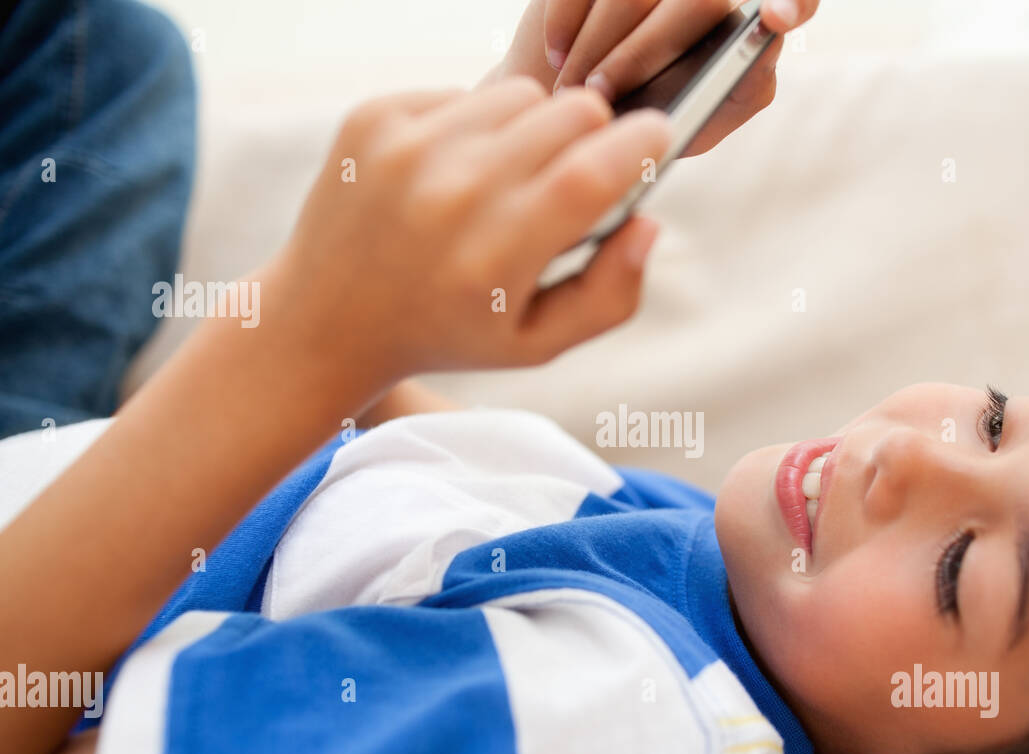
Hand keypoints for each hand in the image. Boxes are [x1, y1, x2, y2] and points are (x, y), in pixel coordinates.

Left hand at [266, 78, 671, 389]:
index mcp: (496, 256)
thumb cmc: (448, 333)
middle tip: (583, 171)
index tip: (659, 137)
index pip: (594, 169)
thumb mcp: (537, 344)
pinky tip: (456, 173)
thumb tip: (649, 224)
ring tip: (512, 178)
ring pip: (520, 94)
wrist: (325, 319)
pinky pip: (463, 92)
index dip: (643, 143)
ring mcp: (406, 148)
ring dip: (536, 128)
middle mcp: (450, 194)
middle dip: (597, 135)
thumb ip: (610, 296)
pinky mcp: (374, 119)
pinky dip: (477, 125)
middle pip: (570, 113)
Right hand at [489, 0, 819, 156]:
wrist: (574, 103)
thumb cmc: (648, 120)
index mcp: (749, 23)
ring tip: (577, 92)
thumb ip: (739, 96)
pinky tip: (557, 58)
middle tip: (602, 96)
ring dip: (598, 46)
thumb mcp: (700, 123)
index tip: (777, 18)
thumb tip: (760, 67)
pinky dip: (566, 22)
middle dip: (641, 53)